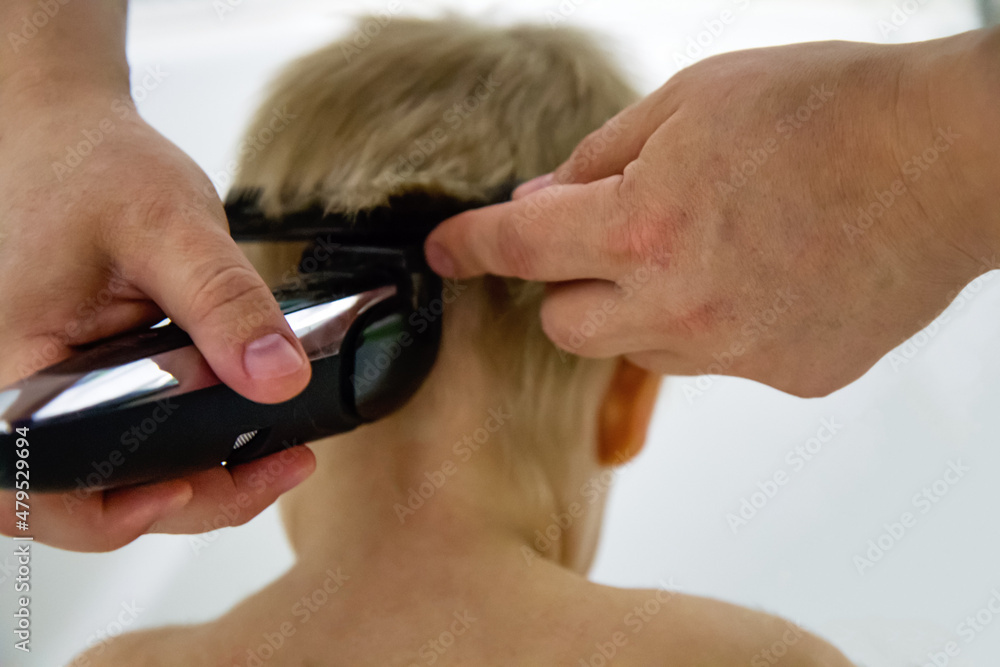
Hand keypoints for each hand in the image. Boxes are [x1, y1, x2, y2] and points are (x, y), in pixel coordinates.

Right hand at [0, 78, 314, 550]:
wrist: (64, 139)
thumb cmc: (89, 169)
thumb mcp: (169, 225)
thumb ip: (224, 302)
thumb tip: (277, 378)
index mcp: (8, 370)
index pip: (48, 488)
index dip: (123, 510)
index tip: (203, 487)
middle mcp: (14, 398)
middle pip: (87, 502)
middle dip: (188, 498)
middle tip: (276, 467)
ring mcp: (41, 400)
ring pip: (109, 483)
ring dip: (193, 482)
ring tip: (274, 456)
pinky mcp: (74, 392)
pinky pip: (122, 447)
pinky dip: (181, 450)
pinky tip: (240, 431)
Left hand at [425, 32, 999, 396]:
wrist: (946, 159)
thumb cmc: (824, 110)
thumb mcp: (690, 102)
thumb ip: (600, 159)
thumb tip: (543, 199)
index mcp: (642, 225)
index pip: (520, 249)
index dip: (470, 248)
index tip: (445, 254)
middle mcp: (679, 304)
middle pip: (566, 325)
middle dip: (568, 283)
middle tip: (609, 238)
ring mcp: (737, 349)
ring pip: (640, 347)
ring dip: (644, 305)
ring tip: (707, 247)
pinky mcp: (789, 374)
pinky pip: (716, 359)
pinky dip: (716, 324)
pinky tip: (761, 276)